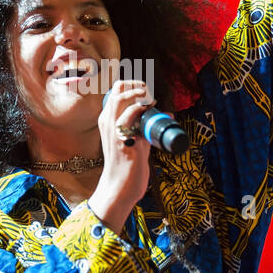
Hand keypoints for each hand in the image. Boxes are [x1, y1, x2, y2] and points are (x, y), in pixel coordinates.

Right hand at [89, 79, 153, 233]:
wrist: (119, 188)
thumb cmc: (126, 166)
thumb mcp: (133, 141)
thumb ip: (144, 128)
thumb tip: (165, 114)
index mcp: (107, 121)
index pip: (116, 92)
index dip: (132, 85)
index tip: (146, 90)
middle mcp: (107, 122)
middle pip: (118, 89)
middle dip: (137, 84)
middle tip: (150, 92)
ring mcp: (114, 130)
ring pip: (122, 97)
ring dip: (140, 93)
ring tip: (151, 99)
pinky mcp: (123, 139)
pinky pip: (131, 116)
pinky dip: (142, 109)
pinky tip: (152, 110)